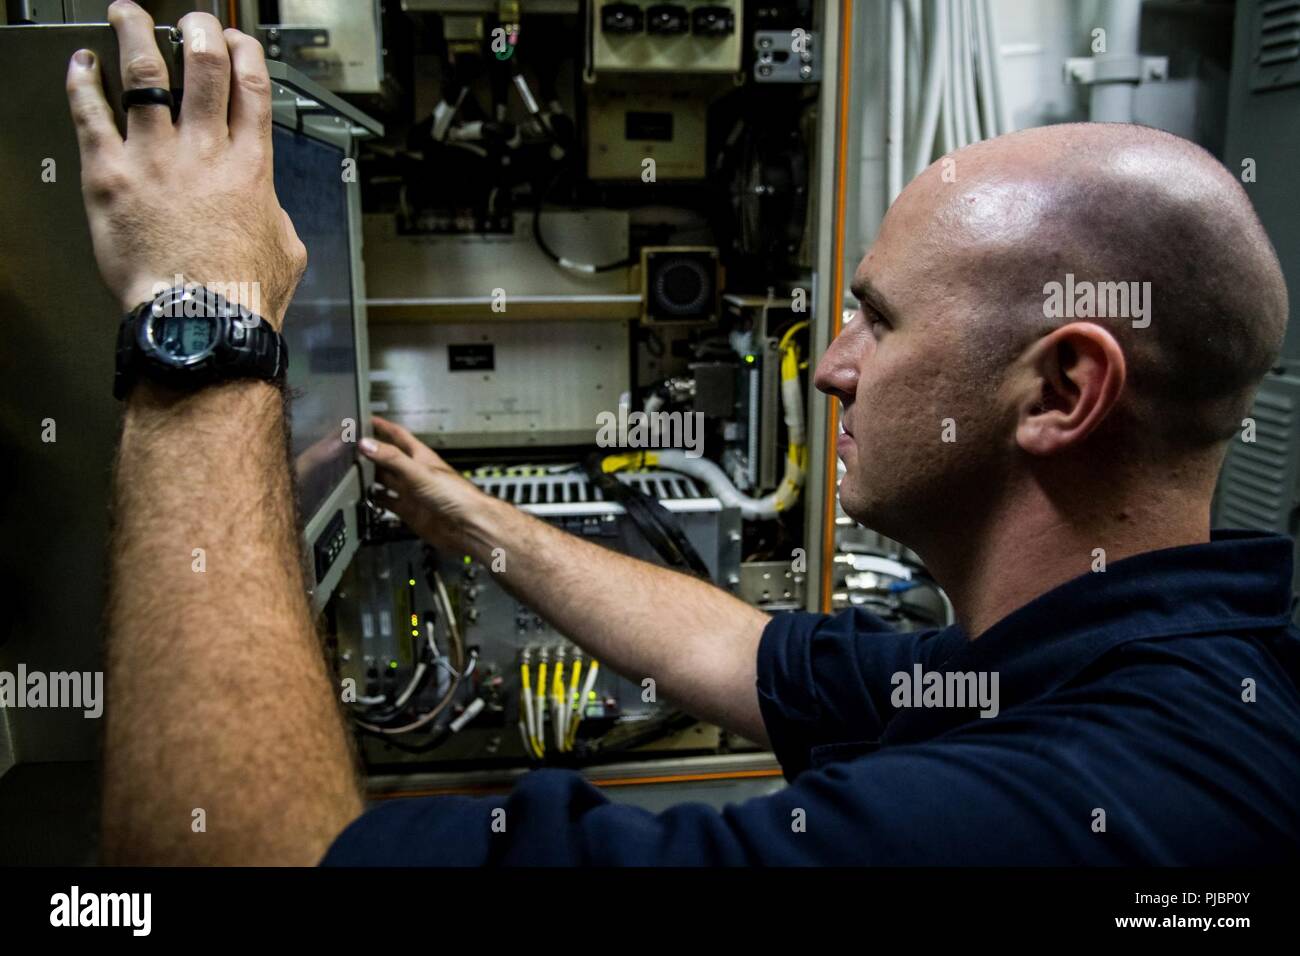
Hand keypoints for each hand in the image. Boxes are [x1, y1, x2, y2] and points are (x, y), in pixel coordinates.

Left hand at [65, 0, 305, 326]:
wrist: (202, 322)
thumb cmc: (241, 296)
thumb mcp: (285, 250)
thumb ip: (275, 217)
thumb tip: (269, 210)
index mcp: (249, 167)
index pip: (250, 87)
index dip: (244, 53)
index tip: (236, 42)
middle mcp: (203, 152)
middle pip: (203, 66)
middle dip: (198, 32)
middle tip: (190, 23)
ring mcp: (155, 158)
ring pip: (145, 73)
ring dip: (136, 34)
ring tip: (128, 15)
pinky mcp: (110, 175)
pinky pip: (90, 113)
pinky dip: (83, 81)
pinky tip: (81, 65)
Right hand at [360, 417, 492, 551]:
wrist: (468, 526)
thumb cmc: (456, 496)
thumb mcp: (419, 472)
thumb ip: (392, 459)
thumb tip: (367, 444)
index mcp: (420, 457)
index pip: (398, 436)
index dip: (383, 427)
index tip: (367, 420)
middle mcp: (414, 473)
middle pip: (388, 459)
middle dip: (371, 453)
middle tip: (350, 448)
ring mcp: (412, 492)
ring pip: (386, 480)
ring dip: (371, 477)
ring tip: (352, 471)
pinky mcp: (410, 511)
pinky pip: (388, 502)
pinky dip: (376, 499)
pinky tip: (367, 497)